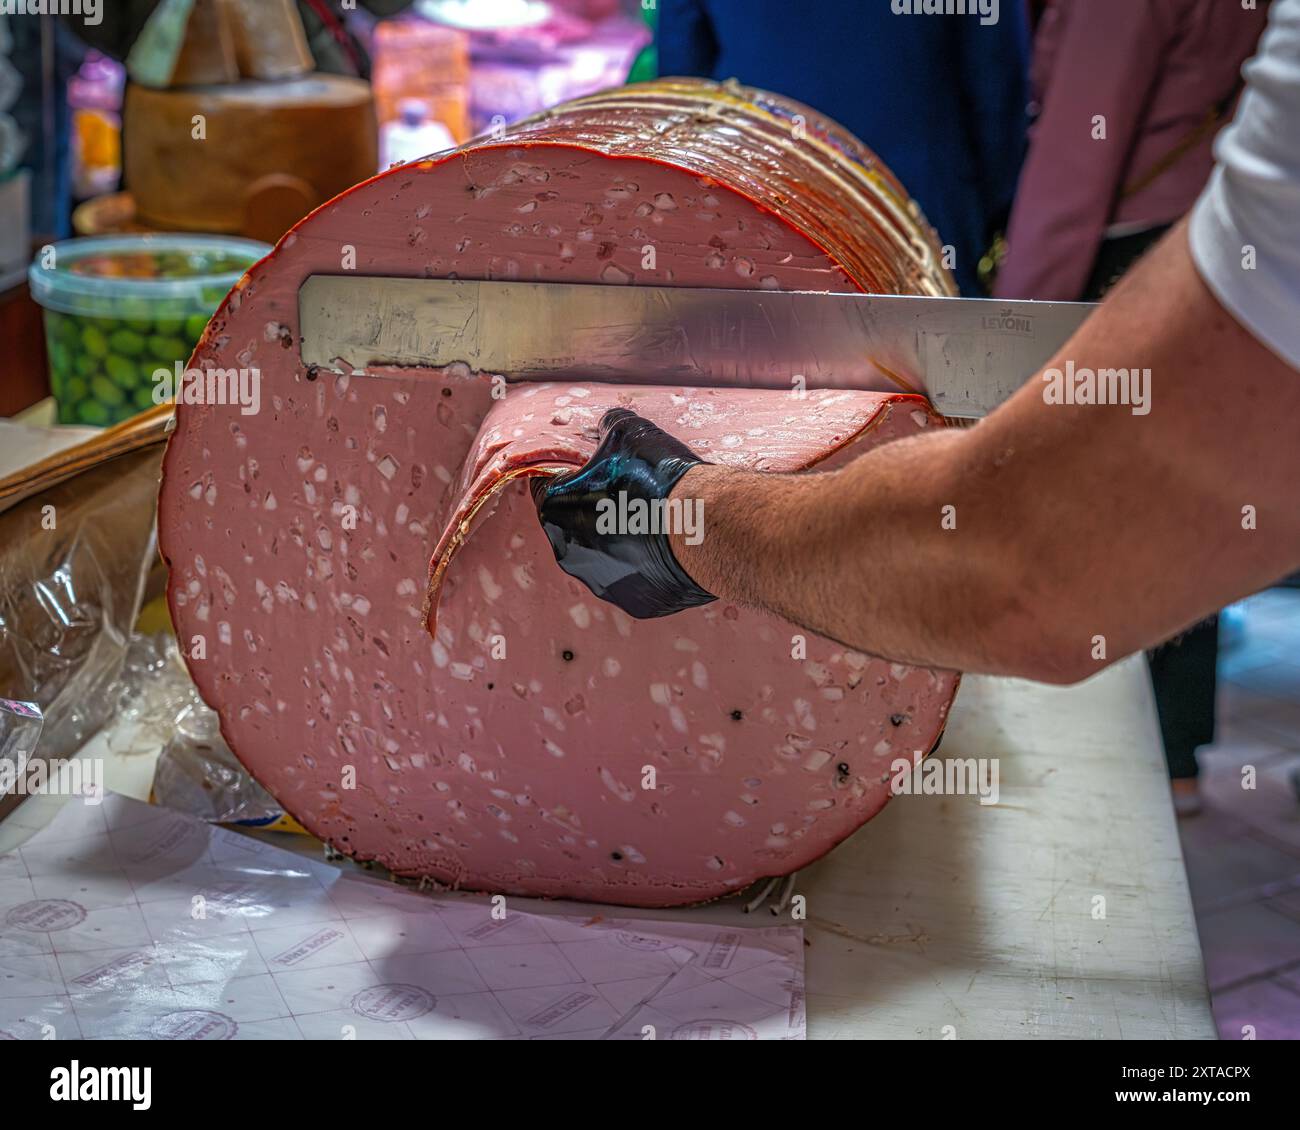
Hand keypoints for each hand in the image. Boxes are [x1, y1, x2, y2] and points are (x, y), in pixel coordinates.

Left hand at [531, 408, 716, 617]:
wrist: (702, 525)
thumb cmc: (657, 476)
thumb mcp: (627, 432)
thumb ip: (607, 427)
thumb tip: (607, 425)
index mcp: (554, 509)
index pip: (547, 485)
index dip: (571, 472)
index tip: (593, 467)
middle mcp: (569, 553)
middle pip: (578, 523)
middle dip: (599, 507)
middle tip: (632, 492)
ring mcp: (603, 583)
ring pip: (608, 555)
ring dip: (625, 539)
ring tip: (657, 519)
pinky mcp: (636, 602)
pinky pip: (638, 578)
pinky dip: (651, 564)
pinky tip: (672, 545)